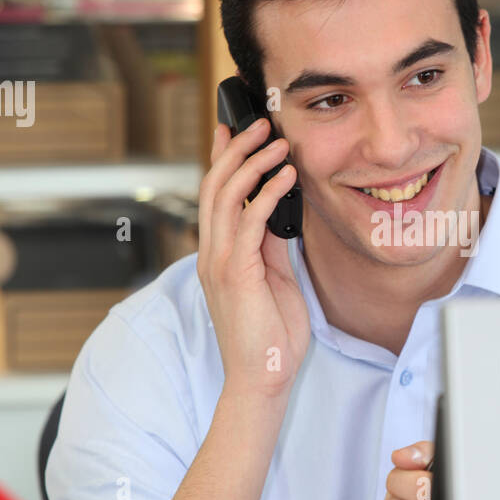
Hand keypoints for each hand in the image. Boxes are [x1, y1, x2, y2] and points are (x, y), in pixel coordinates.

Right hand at [197, 117, 310, 401]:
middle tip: (260, 123)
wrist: (264, 375)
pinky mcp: (237, 272)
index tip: (232, 128)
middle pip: (216, 185)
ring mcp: (220, 262)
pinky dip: (269, 193)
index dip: (221, 157)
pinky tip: (287, 177)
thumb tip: (280, 211)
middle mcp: (212, 253)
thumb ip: (271, 244)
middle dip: (236, 149)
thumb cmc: (271, 334)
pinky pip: (250, 222)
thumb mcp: (275, 278)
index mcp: (218, 253)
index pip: (215, 194)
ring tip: (277, 142)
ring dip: (254, 163)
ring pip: (227, 196)